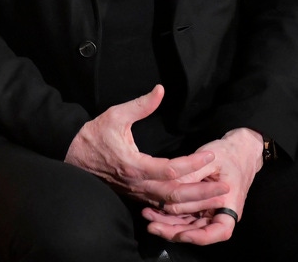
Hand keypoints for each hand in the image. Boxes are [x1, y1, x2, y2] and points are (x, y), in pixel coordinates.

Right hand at [65, 85, 225, 208]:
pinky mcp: (135, 195)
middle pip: (176, 194)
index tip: (210, 155)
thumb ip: (141, 105)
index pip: (171, 169)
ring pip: (171, 204)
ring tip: (217, 198)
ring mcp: (136, 192)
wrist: (72, 154)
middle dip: (202, 192)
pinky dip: (181, 207)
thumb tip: (160, 90)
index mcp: (134, 165)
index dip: (193, 163)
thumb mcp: (115, 115)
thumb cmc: (93, 135)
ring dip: (196, 202)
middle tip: (225, 187)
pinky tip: (195, 204)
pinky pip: (162, 206)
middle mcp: (137, 183)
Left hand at [143, 127, 263, 244]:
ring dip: (168, 225)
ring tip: (147, 216)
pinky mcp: (198, 206)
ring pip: (187, 226)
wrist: (237, 150)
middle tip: (152, 227)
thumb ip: (192, 175)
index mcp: (230, 205)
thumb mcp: (211, 161)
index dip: (201, 236)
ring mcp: (208, 211)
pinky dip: (169, 216)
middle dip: (174, 232)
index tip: (182, 234)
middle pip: (198, 232)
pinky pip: (184, 216)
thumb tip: (171, 186)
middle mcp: (220, 213)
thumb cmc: (227, 154)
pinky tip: (152, 210)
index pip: (220, 231)